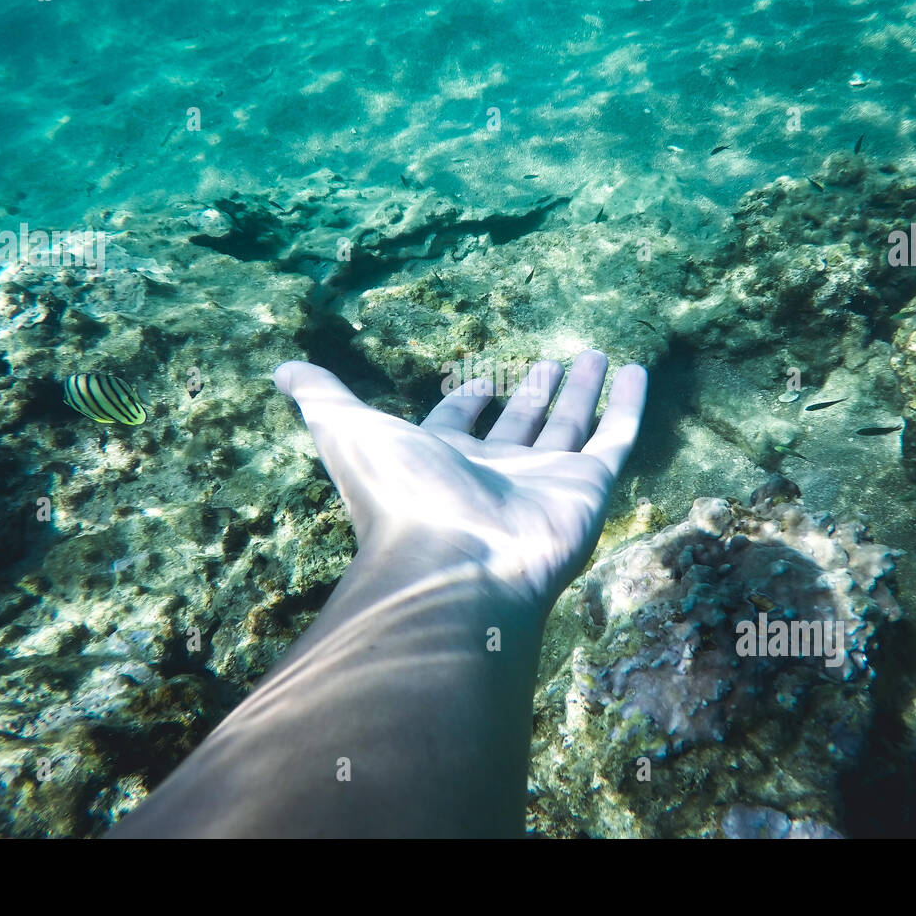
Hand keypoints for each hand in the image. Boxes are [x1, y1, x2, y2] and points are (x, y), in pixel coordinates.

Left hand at [273, 349, 646, 612]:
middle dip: (535, 392)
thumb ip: (320, 396)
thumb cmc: (398, 496)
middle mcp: (497, 472)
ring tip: (597, 353)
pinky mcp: (589, 487)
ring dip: (583, 390)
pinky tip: (634, 371)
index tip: (479, 379)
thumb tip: (280, 368)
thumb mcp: (346, 430)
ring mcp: (545, 480)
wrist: (454, 562)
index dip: (466, 403)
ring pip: (571, 426)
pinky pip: (616, 438)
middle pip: (521, 424)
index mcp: (443, 461)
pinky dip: (627, 405)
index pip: (459, 426)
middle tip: (554, 360)